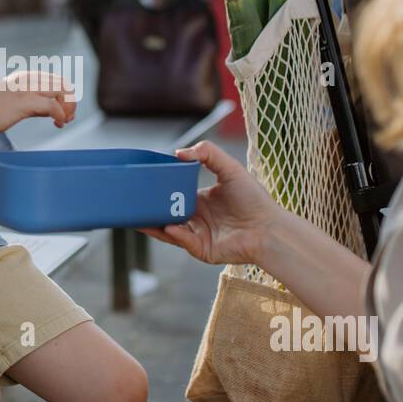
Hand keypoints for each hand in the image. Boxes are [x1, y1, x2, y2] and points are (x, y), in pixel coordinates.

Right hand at [0, 72, 76, 136]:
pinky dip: (60, 115)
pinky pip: (53, 106)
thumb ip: (34, 104)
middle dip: (70, 101)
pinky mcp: (24, 102)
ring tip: (64, 121)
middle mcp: (28, 79)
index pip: (56, 80)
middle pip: (63, 83)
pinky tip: (58, 124)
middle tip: (68, 118)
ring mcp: (26, 89)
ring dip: (68, 107)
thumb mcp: (15, 103)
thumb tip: (51, 110)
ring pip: (62, 91)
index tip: (64, 113)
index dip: (65, 96)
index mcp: (25, 77)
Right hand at [139, 140, 281, 265]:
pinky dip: (173, 233)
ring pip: (167, 228)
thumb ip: (208, 153)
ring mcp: (196, 235)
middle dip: (149, 207)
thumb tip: (179, 152)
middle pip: (166, 212)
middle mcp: (195, 217)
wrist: (269, 227)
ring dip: (153, 222)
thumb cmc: (253, 199)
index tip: (145, 180)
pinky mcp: (200, 249)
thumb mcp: (230, 168)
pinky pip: (182, 240)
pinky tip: (169, 225)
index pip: (172, 193)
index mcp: (199, 199)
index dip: (159, 188)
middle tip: (134, 198)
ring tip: (139, 214)